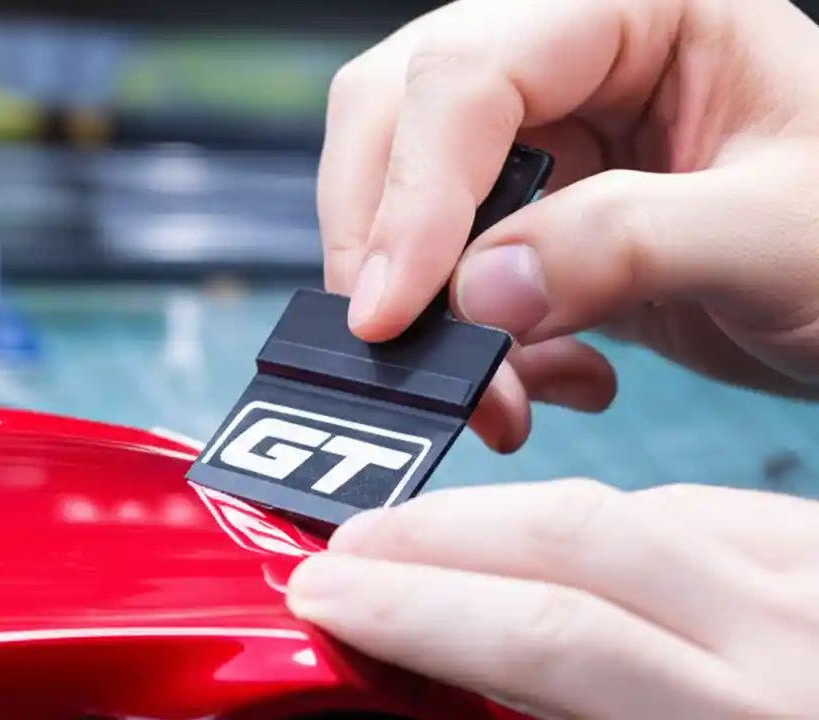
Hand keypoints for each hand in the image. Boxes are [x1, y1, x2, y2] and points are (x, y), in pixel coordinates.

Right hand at [287, 480, 818, 718]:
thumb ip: (562, 713)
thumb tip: (455, 680)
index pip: (549, 637)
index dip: (418, 606)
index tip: (328, 593)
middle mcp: (796, 641)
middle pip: (579, 539)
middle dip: (436, 536)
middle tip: (344, 548)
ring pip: (634, 510)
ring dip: (506, 519)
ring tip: (422, 541)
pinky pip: (698, 510)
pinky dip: (605, 522)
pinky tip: (555, 541)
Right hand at [320, 0, 818, 452]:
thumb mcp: (775, 235)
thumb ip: (623, 245)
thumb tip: (474, 291)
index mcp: (633, 7)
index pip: (465, 77)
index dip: (412, 194)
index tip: (392, 312)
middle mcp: (572, 60)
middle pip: (397, 120)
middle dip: (385, 242)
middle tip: (403, 346)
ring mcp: (547, 141)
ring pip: (404, 202)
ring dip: (428, 313)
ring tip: (501, 394)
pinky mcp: (535, 220)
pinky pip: (448, 272)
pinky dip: (474, 343)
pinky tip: (550, 378)